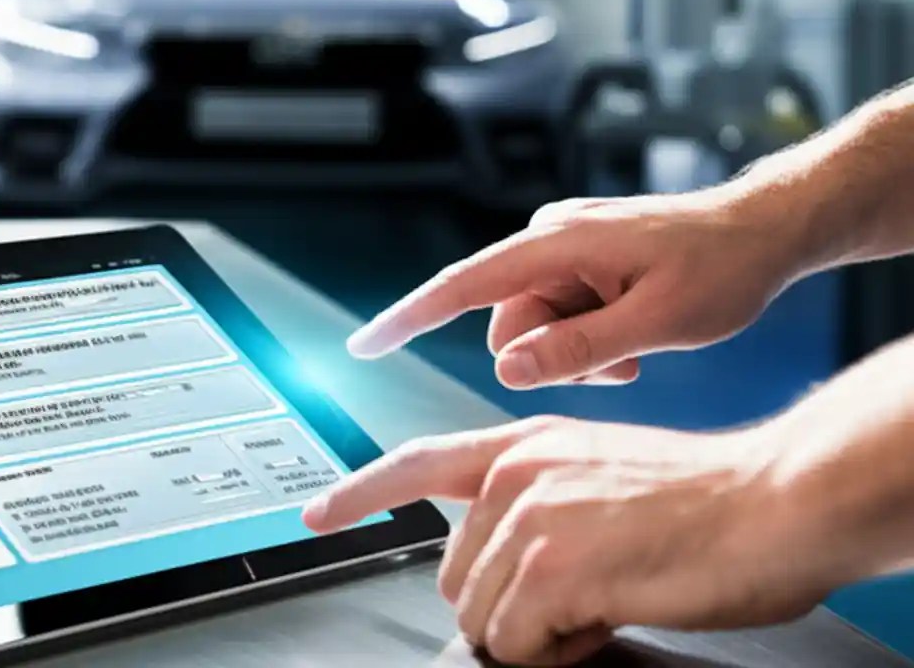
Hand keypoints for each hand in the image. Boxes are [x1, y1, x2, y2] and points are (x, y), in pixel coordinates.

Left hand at [303, 417, 836, 665]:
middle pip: (456, 579)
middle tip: (586, 585)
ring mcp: (528, 520)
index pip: (416, 463)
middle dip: (510, 604)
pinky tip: (612, 607)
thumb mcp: (598, 472)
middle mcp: (513, 476)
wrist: (772, 499)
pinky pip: (519, 646)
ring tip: (607, 591)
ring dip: (541, 629)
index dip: (360, 493)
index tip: (319, 513)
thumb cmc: (704, 496)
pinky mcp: (550, 568)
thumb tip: (498, 565)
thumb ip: (536, 503)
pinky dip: (562, 650)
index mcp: (523, 445)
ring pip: (485, 618)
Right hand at [346, 192, 802, 388]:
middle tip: (622, 365)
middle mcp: (547, 239)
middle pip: (508, 325)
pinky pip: (557, 314)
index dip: (408, 318)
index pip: (463, 287)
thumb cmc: (722, 268)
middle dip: (552, 357)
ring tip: (635, 349)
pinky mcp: (577, 262)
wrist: (764, 231)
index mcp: (557, 244)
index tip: (364, 345)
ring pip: (534, 327)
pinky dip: (588, 337)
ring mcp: (562, 250)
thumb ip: (578, 349)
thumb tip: (508, 369)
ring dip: (576, 352)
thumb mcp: (657, 323)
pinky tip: (633, 336)